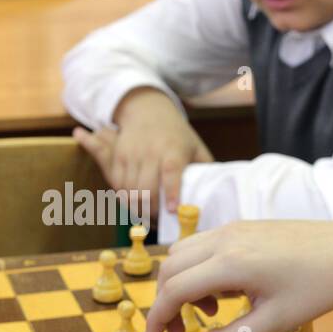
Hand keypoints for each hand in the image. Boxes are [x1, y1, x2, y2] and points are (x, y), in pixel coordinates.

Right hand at [72, 88, 213, 217]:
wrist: (147, 109)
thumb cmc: (176, 135)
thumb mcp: (195, 147)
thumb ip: (204, 169)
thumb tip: (214, 195)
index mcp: (174, 149)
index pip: (171, 171)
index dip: (171, 192)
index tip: (172, 210)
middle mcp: (151, 150)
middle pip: (147, 187)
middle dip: (151, 210)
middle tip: (158, 222)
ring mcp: (132, 153)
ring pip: (130, 189)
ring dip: (137, 207)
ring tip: (146, 216)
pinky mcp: (119, 156)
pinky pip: (118, 184)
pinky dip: (125, 198)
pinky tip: (134, 203)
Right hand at [143, 216, 332, 331]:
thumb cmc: (321, 287)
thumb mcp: (272, 324)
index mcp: (230, 263)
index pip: (173, 290)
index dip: (157, 319)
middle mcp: (224, 239)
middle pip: (169, 269)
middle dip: (165, 303)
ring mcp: (232, 229)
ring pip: (182, 254)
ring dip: (181, 285)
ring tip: (209, 314)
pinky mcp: (242, 227)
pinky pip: (203, 247)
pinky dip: (199, 271)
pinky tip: (226, 293)